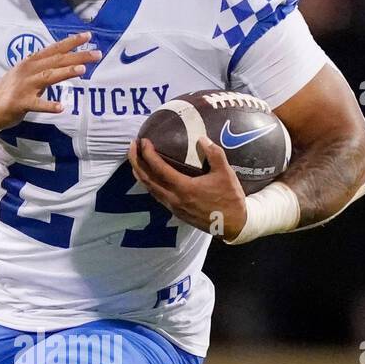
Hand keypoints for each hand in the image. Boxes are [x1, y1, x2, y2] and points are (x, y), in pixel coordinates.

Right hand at [0, 33, 101, 130]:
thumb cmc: (11, 89)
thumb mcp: (26, 72)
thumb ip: (44, 66)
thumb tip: (64, 60)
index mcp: (31, 62)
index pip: (54, 49)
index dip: (71, 42)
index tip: (88, 36)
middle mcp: (28, 70)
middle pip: (56, 60)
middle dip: (77, 56)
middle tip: (96, 54)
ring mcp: (24, 86)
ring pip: (48, 77)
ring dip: (65, 72)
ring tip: (82, 70)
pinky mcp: (20, 103)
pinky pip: (37, 104)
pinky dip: (49, 105)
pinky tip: (61, 108)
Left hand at [127, 135, 247, 239]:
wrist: (233, 225)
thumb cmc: (230, 198)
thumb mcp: (226, 173)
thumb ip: (214, 154)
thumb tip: (201, 138)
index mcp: (184, 188)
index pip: (159, 169)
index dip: (148, 154)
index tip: (143, 141)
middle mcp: (174, 199)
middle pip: (147, 179)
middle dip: (136, 162)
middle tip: (131, 146)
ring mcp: (174, 207)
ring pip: (150, 189)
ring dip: (140, 174)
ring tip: (135, 160)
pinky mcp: (176, 212)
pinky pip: (157, 196)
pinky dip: (149, 184)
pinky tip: (149, 177)